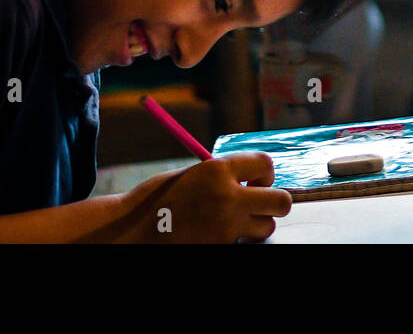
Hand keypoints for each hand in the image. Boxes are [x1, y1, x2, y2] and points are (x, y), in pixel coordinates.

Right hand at [121, 153, 291, 243]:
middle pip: (281, 201)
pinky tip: (215, 233)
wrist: (131, 231)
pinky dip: (236, 239)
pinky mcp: (220, 248)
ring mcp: (225, 227)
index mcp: (218, 170)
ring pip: (267, 227)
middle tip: (255, 201)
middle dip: (273, 200)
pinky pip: (242, 242)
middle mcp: (227, 197)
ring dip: (256, 223)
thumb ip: (224, 174)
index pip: (266, 163)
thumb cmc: (159, 199)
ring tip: (235, 220)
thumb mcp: (193, 174)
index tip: (253, 180)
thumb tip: (254, 178)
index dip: (264, 173)